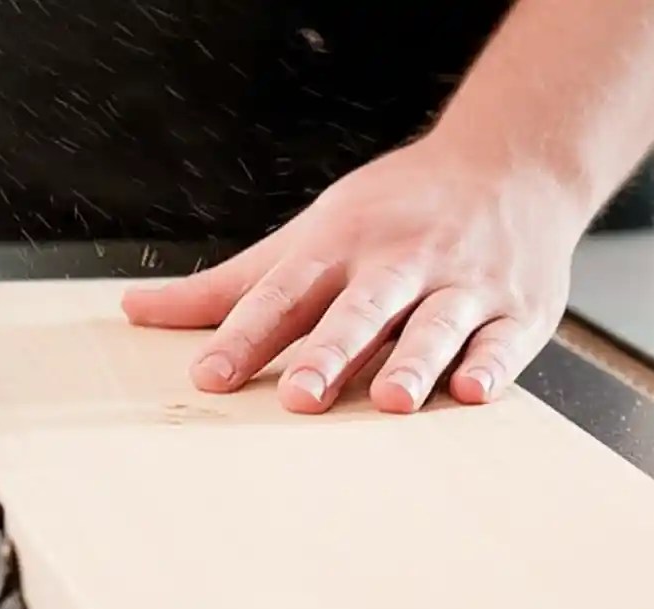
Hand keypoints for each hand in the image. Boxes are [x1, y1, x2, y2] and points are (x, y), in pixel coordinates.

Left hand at [121, 135, 590, 412]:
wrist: (508, 163)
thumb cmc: (391, 210)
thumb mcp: (307, 236)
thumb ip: (228, 286)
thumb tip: (136, 311)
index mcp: (340, 245)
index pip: (284, 293)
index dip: (245, 334)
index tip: (210, 376)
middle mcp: (399, 261)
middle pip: (359, 309)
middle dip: (330, 352)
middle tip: (300, 397)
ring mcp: (462, 283)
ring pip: (435, 323)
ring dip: (414, 361)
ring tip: (391, 401)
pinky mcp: (517, 308)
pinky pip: (506, 339)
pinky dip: (492, 363)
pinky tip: (473, 391)